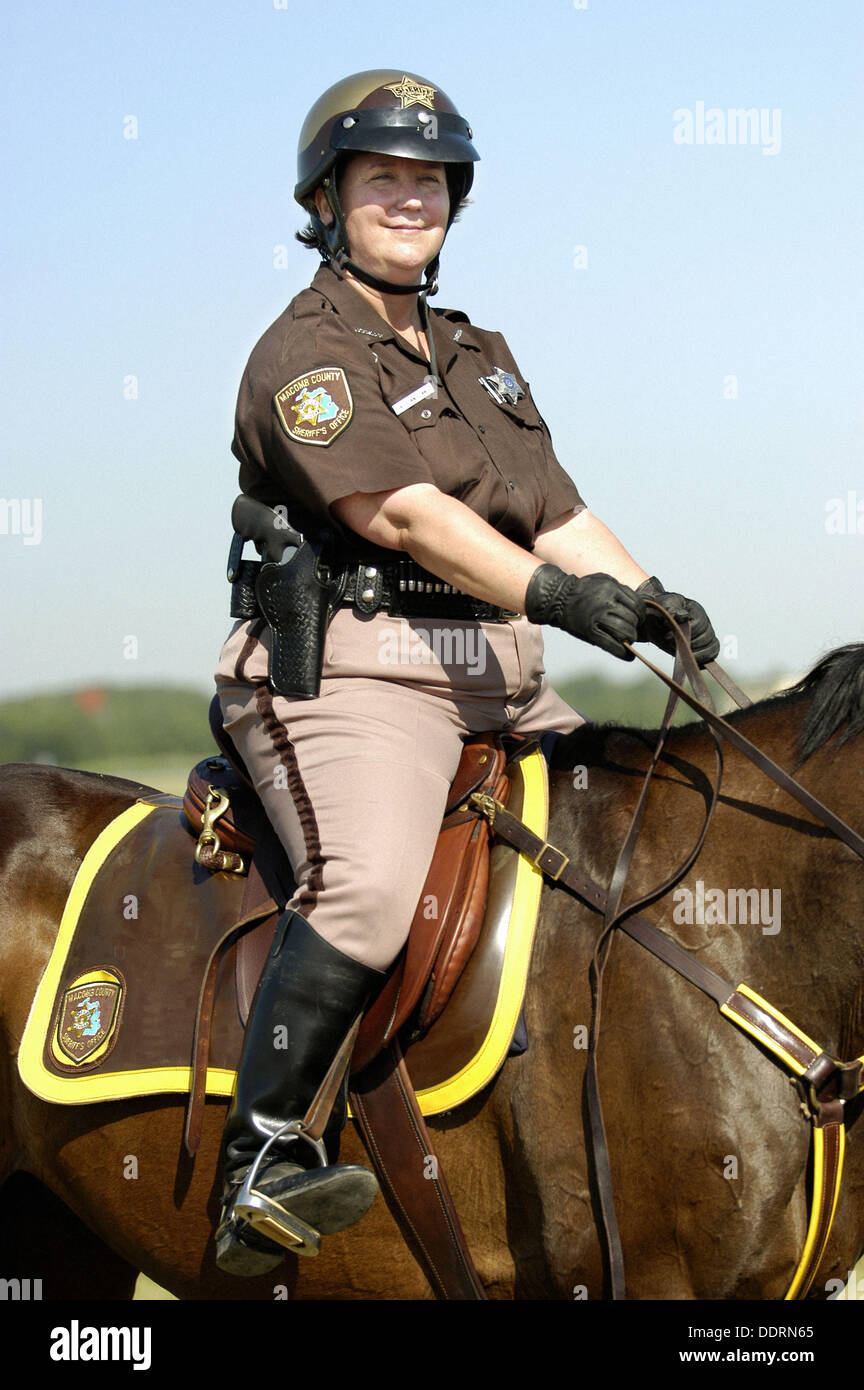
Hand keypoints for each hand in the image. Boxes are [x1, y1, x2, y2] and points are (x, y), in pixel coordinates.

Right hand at [525, 564, 641, 660]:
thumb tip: (639, 607)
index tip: (638, 619)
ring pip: (625, 632)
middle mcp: (606, 602)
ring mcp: (597, 617)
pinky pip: (612, 645)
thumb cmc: (583, 590)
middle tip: (631, 630)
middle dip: (635, 627)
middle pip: (632, 619)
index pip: (637, 604)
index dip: (641, 614)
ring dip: (630, 638)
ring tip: (627, 639)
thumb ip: (621, 590)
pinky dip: (624, 653)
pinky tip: (629, 656)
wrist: (557, 598)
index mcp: (611, 588)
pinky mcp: (589, 631)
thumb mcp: (603, 580)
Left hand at [635, 577, 719, 666]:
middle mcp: (704, 622)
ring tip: (681, 655)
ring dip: (697, 654)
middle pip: (707, 637)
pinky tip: (689, 662)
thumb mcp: (662, 605)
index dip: (686, 632)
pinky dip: (702, 660)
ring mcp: (704, 635)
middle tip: (673, 646)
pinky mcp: (702, 647)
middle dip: (690, 644)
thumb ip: (671, 608)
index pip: (700, 624)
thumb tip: (682, 616)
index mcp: (696, 610)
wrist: (654, 619)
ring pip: (712, 648)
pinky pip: (710, 655)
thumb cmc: (659, 610)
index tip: (667, 636)